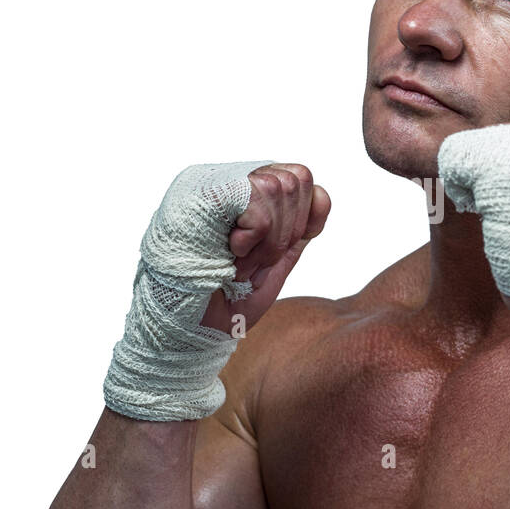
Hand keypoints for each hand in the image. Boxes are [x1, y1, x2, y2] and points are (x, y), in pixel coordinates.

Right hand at [199, 164, 330, 332]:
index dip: (305, 218)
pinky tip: (230, 251)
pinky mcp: (205, 192)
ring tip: (239, 260)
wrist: (188, 330)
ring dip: (268, 239)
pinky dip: (254, 234)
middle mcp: (230, 181)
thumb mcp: (272, 265)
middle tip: (252, 262)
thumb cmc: (221, 304)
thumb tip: (321, 198)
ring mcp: (215, 183)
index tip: (275, 254)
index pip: (302, 177)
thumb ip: (295, 234)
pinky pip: (257, 196)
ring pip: (279, 186)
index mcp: (246, 195)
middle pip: (297, 178)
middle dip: (287, 233)